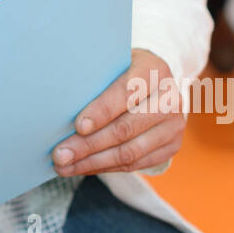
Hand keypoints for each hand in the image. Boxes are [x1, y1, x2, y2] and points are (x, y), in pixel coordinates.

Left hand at [51, 48, 185, 175]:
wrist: (158, 81)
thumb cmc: (124, 71)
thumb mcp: (113, 64)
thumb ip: (96, 81)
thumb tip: (59, 108)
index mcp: (153, 71)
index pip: (127, 92)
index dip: (102, 111)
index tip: (77, 126)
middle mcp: (170, 99)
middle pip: (126, 128)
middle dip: (89, 145)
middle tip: (60, 155)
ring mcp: (173, 125)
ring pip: (130, 151)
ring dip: (93, 162)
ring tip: (66, 166)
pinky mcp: (172, 146)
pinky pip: (136, 163)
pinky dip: (106, 167)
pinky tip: (84, 167)